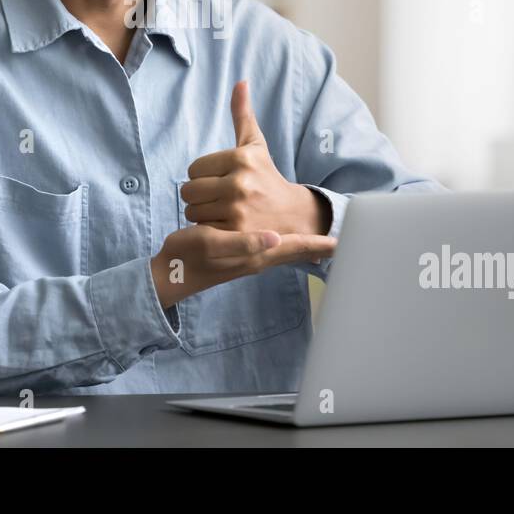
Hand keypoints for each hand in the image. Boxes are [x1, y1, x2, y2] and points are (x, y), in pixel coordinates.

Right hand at [150, 224, 334, 307]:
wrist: (171, 274)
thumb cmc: (189, 258)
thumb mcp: (212, 244)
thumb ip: (244, 243)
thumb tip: (275, 238)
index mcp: (257, 254)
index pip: (296, 249)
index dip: (318, 246)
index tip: (343, 242)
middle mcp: (258, 256)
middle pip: (295, 250)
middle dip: (316, 245)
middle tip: (340, 241)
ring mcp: (250, 255)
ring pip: (284, 250)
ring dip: (303, 245)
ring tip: (322, 243)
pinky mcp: (239, 250)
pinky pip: (270, 247)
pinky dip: (285, 244)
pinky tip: (283, 239)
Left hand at [180, 80, 329, 239]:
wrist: (293, 216)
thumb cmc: (267, 177)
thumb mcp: (256, 145)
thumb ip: (243, 115)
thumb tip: (241, 82)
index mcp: (241, 159)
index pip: (193, 169)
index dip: (203, 177)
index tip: (221, 181)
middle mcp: (239, 183)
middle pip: (189, 191)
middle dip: (199, 197)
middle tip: (219, 199)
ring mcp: (238, 210)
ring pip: (192, 211)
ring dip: (202, 214)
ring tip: (223, 213)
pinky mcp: (236, 234)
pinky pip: (201, 229)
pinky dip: (208, 230)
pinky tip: (225, 226)